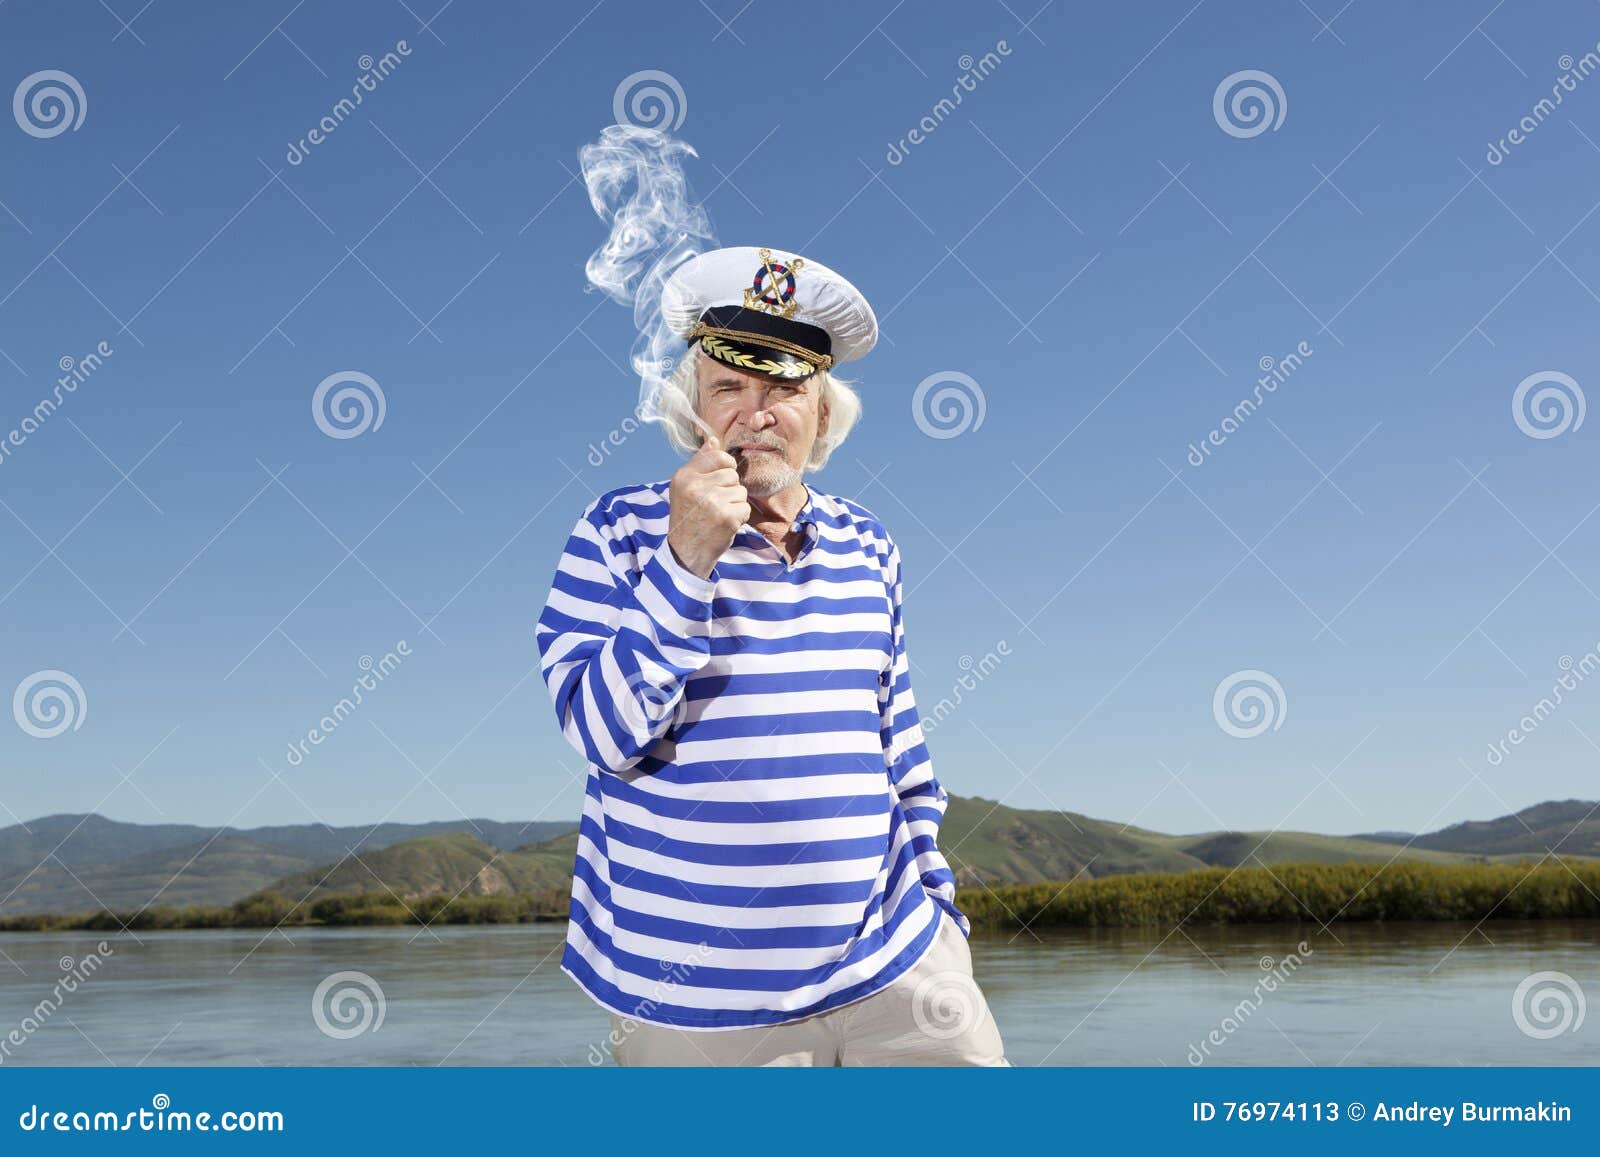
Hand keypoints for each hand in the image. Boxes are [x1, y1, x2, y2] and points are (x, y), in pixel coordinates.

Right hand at [667, 429, 748, 577]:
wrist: (686, 552)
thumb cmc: (688, 517)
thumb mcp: (685, 487)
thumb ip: (699, 462)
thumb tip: (713, 440)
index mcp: (684, 476)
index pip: (719, 456)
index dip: (726, 467)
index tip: (719, 481)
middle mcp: (696, 486)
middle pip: (732, 474)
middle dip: (729, 489)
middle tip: (715, 504)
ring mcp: (712, 502)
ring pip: (740, 491)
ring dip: (735, 504)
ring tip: (719, 514)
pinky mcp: (726, 517)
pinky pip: (745, 507)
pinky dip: (739, 517)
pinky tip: (725, 524)